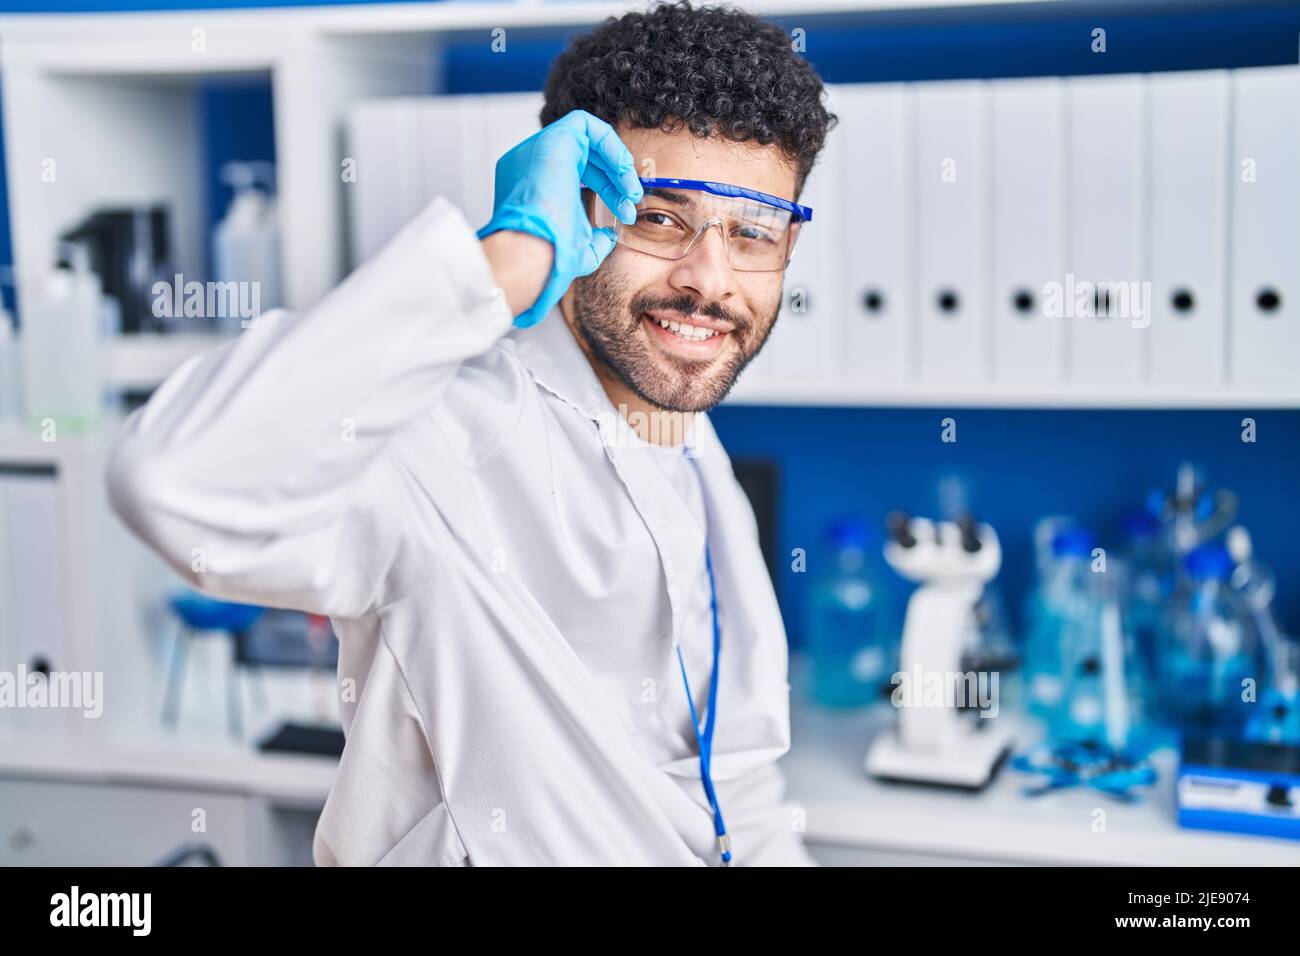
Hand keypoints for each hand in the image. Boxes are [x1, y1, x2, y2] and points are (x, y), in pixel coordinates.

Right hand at [477, 110, 642, 327]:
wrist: (534, 252)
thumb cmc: (549, 256)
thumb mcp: (576, 249)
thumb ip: (592, 240)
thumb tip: (609, 236)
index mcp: (530, 187)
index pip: (575, 176)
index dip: (606, 190)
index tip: (625, 213)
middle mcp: (529, 164)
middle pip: (583, 158)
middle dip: (614, 179)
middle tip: (633, 202)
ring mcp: (537, 149)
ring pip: (586, 139)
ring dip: (615, 162)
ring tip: (632, 189)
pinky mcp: (552, 139)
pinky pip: (586, 125)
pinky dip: (610, 143)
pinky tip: (623, 168)